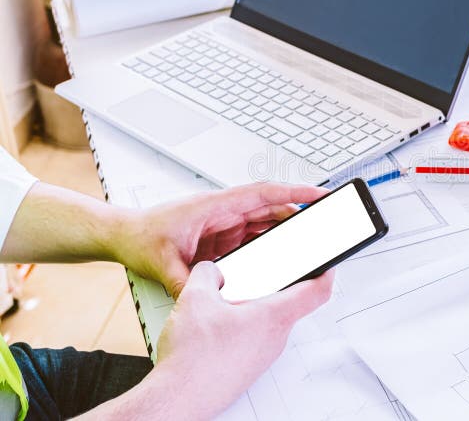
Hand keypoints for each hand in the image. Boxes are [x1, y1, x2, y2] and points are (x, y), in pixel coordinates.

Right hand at [80, 262, 333, 419]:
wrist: (176, 400)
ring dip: (253, 306)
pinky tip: (214, 325)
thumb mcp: (195, 298)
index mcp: (273, 317)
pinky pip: (253, 340)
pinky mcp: (248, 369)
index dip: (326, 269)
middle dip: (275, 284)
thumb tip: (212, 270)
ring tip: (224, 299)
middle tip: (257, 270)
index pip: (318, 291)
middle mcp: (275, 339)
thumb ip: (208, 273)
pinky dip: (241, 326)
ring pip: (268, 322)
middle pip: (290, 303)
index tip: (326, 259)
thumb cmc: (191, 358)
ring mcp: (263, 357)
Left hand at [115, 183, 327, 297]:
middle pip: (271, 209)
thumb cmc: (141, 237)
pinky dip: (267, 246)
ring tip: (304, 248)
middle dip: (298, 217)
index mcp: (215, 206)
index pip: (264, 193)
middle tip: (322, 230)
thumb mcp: (162, 264)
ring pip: (264, 224)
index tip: (320, 194)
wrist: (123, 235)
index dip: (296, 193)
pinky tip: (276, 260)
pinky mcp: (222, 236)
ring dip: (283, 234)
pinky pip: (252, 238)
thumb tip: (206, 299)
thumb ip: (187, 283)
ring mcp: (224, 223)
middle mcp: (224, 211)